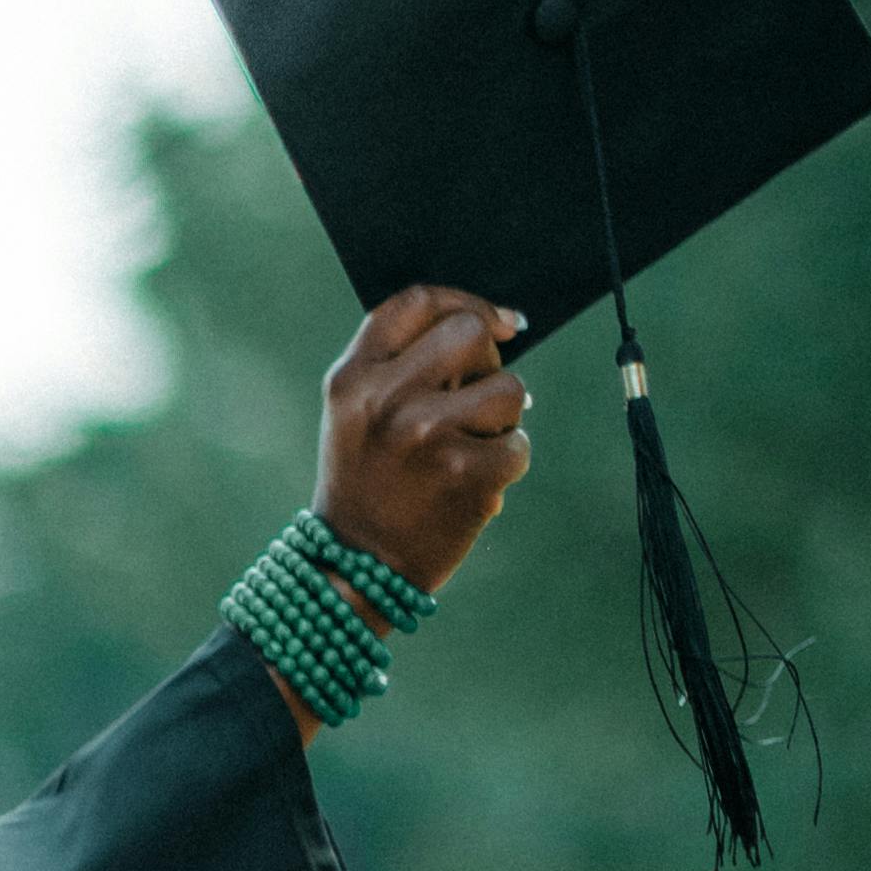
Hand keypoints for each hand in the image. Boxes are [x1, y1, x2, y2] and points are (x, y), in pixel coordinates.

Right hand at [317, 284, 531, 604]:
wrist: (356, 568)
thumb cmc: (366, 484)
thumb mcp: (354, 415)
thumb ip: (400, 364)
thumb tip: (495, 325)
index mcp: (352, 379)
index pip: (417, 303)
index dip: (464, 302)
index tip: (498, 322)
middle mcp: (386, 400)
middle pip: (470, 333)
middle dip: (488, 361)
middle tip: (476, 398)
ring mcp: (426, 436)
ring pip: (508, 387)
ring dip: (503, 418)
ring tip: (472, 448)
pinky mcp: (466, 474)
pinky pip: (518, 444)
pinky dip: (506, 463)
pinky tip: (476, 484)